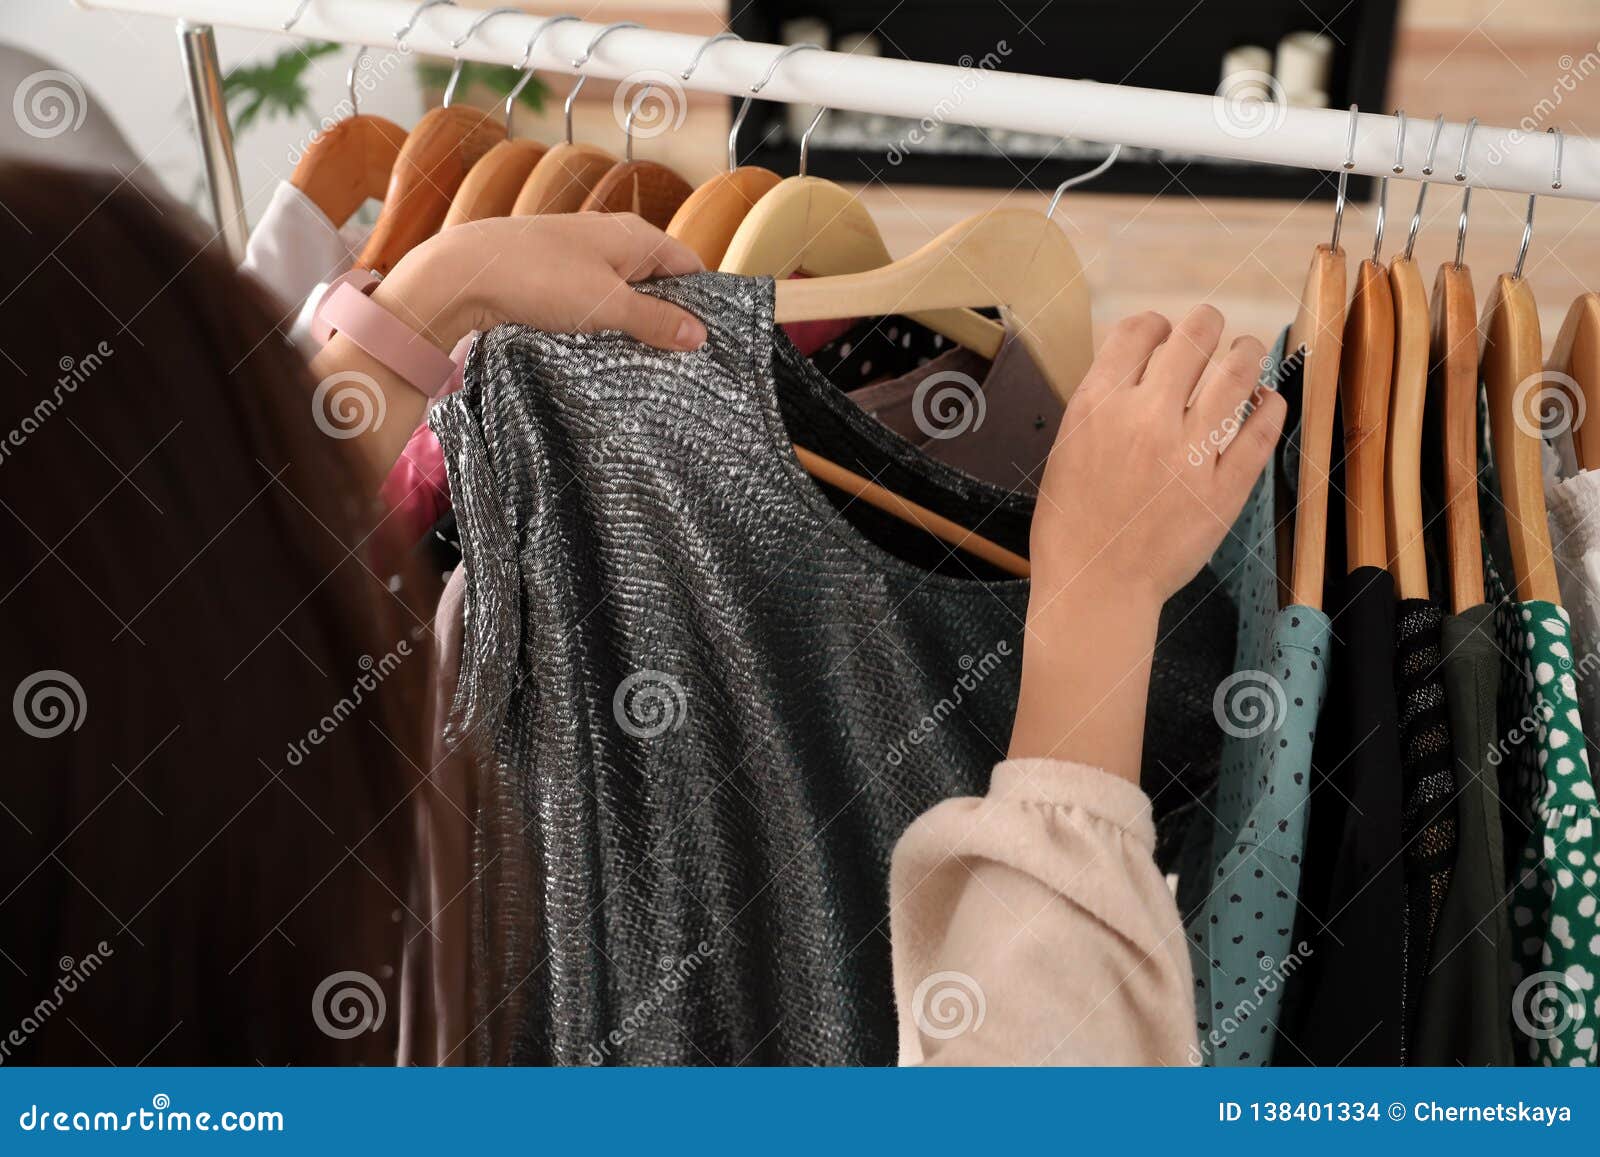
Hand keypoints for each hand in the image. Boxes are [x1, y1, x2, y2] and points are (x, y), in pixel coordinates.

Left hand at [377, 212, 707, 354]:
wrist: (464, 273)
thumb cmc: (540, 279)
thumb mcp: (608, 306)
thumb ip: (656, 320)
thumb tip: (699, 334)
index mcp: (635, 235)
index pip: (689, 266)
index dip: (702, 302)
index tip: (710, 341)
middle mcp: (612, 239)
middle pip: (659, 280)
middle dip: (669, 316)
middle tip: (680, 360)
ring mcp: (582, 256)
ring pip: (625, 292)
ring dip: (634, 322)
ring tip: (643, 359)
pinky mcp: (556, 276)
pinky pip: (595, 300)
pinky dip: (604, 322)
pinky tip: (601, 348)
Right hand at [1008, 306, 1284, 778]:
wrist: (1095, 586)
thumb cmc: (1072, 525)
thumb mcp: (1067, 449)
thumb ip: (1102, 406)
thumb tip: (1137, 368)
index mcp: (1098, 406)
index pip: (1139, 331)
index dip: (1156, 324)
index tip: (1164, 334)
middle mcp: (1146, 418)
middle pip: (1193, 337)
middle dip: (1205, 327)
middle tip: (1211, 335)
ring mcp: (1190, 452)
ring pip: (1237, 371)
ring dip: (1245, 354)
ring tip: (1245, 355)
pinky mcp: (1225, 487)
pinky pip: (1263, 428)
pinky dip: (1270, 406)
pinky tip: (1265, 403)